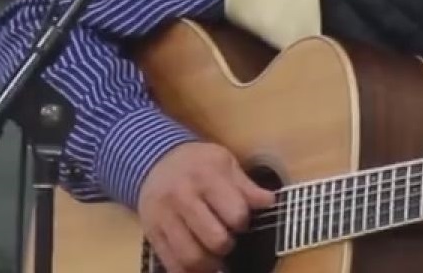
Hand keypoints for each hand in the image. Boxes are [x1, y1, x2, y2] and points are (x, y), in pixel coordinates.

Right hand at [137, 142, 275, 272]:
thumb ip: (246, 186)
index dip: (243, 222)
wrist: (154, 161)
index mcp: (205, 176)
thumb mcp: (224, 163)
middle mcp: (182, 197)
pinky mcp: (152, 233)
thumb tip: (270, 202)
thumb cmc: (197, 163)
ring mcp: (164, 217)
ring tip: (214, 256)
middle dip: (227, 245)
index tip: (239, 220)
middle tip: (227, 239)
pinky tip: (199, 266)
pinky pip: (171, 264)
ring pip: (192, 258)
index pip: (236, 213)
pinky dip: (188, 272)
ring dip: (210, 264)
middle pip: (216, 240)